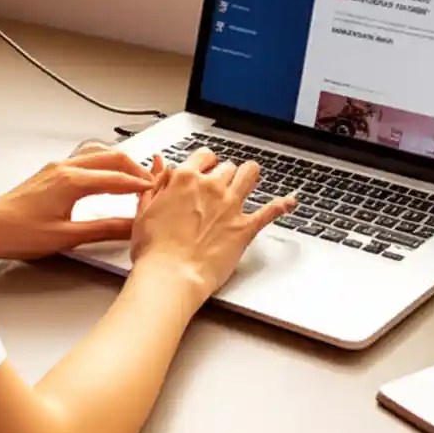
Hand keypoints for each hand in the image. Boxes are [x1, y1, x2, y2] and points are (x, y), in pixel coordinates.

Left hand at [0, 146, 152, 260]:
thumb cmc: (16, 233)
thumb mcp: (67, 237)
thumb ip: (104, 229)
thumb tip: (131, 227)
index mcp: (71, 181)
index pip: (118, 178)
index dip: (141, 185)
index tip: (157, 192)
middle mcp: (64, 168)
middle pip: (111, 157)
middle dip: (135, 168)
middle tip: (152, 182)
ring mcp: (54, 168)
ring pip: (97, 155)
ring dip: (118, 164)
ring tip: (133, 178)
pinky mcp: (48, 174)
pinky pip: (84, 161)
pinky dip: (102, 166)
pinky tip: (104, 178)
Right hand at [129, 148, 295, 308]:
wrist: (171, 276)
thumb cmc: (154, 250)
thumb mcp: (144, 210)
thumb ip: (156, 184)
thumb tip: (161, 164)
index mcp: (185, 179)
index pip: (203, 156)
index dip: (205, 163)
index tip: (204, 169)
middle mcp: (211, 187)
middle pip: (227, 167)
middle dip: (224, 174)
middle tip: (220, 186)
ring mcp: (231, 206)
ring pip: (250, 174)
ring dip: (250, 175)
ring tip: (250, 178)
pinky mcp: (245, 227)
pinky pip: (270, 210)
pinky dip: (282, 204)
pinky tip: (289, 201)